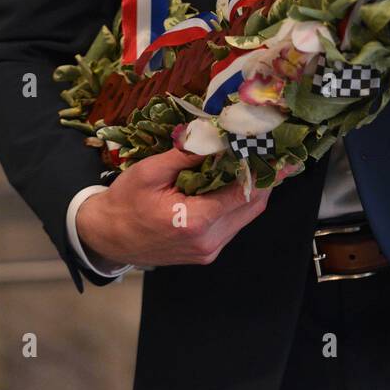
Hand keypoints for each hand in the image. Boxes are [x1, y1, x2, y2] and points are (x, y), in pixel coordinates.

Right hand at [76, 147, 300, 268]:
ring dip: (251, 192)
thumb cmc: (124, 203)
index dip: (265, 173)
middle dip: (264, 180)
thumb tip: (216, 136)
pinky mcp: (205, 253)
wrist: (106, 237)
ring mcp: (208, 251)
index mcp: (195, 221)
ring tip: (256, 164)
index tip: (283, 157)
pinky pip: (231, 226)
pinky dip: (236, 204)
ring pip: (244, 218)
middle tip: (274, 154)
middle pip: (251, 208)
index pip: (244, 194)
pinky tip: (233, 183)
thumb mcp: (151, 172)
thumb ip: (186, 155)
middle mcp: (207, 242)